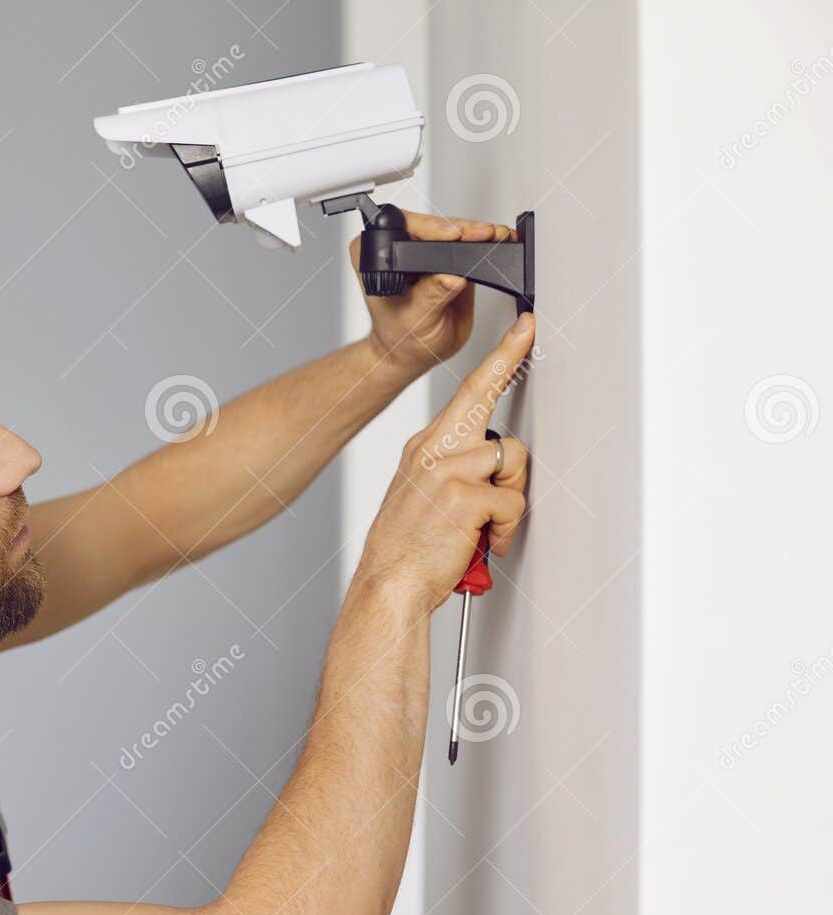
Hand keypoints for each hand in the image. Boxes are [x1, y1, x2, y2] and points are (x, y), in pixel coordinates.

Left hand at [354, 212, 519, 380]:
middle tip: (482, 234)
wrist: (414, 352)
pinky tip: (494, 242)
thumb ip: (432, 296)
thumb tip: (451, 277)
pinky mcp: (446, 256)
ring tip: (493, 237)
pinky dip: (483, 242)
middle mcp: (396, 248)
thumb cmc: (401, 339)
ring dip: (476, 232)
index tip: (452, 236)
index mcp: (374, 258)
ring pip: (452, 229)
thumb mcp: (415, 320)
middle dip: (461, 229)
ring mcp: (423, 250)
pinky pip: (466, 242)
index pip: (401, 230)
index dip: (429, 230)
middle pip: (431, 225)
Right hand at [357, 313, 534, 612]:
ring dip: (507, 501)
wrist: (388, 585)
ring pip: (511, 461)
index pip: (469, 391)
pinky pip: (511, 499)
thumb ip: (456, 473)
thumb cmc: (406, 550)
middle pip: (492, 417)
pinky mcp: (462, 493)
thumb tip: (495, 471)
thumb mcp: (424, 498)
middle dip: (510, 452)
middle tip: (499, 473)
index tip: (526, 328)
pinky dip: (504, 526)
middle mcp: (432, 451)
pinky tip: (479, 541)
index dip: (502, 357)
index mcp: (424, 449)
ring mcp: (446, 470)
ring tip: (482, 529)